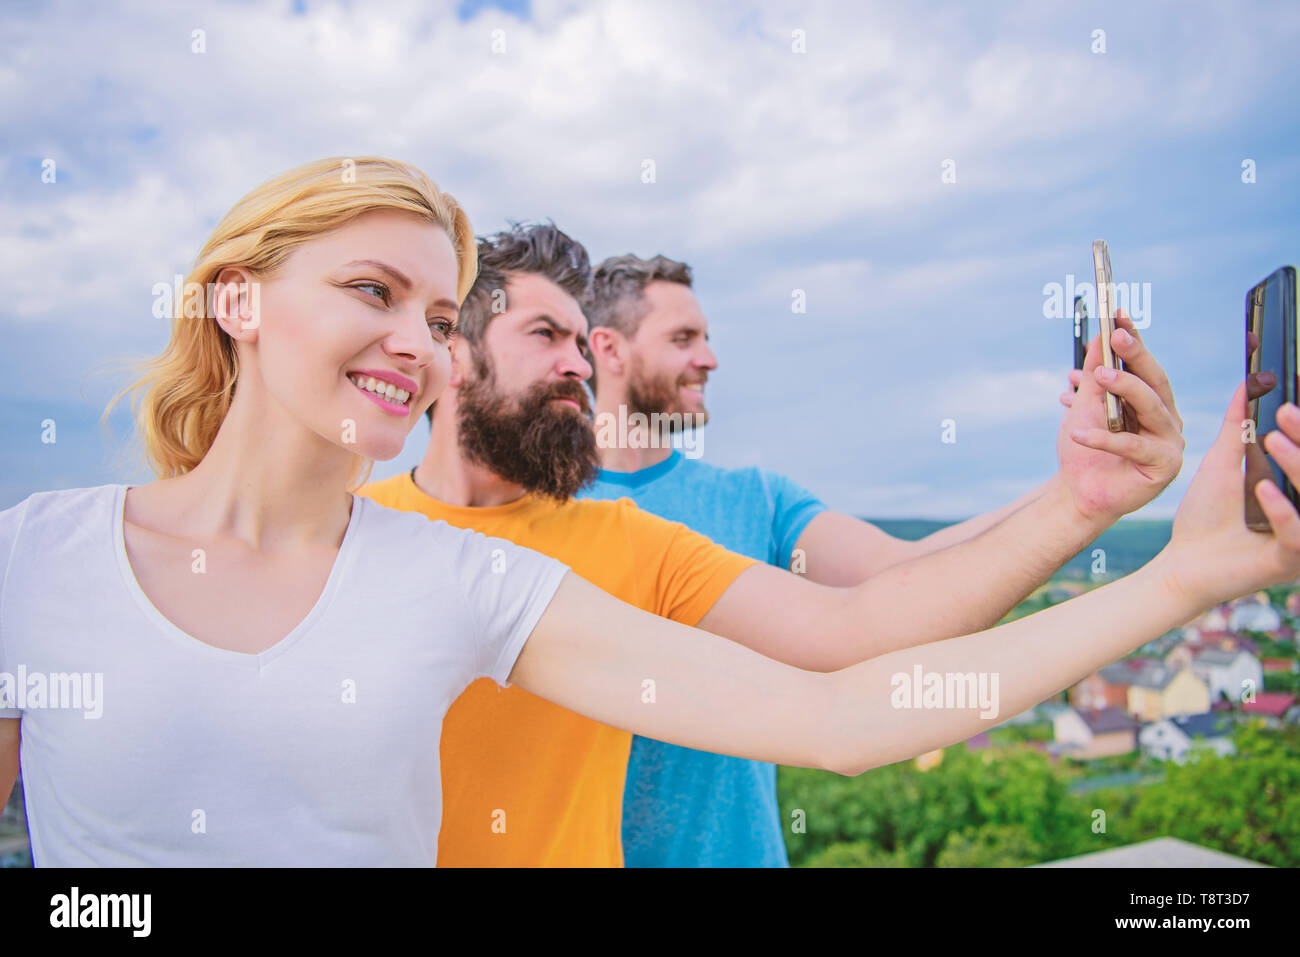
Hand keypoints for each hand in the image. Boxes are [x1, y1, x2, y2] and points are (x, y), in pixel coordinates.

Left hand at [1056, 310, 1184, 523]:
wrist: (1076, 493)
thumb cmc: (1083, 450)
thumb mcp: (1084, 407)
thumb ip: (1094, 376)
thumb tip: (1100, 336)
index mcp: (1150, 400)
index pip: (1144, 366)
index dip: (1134, 340)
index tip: (1118, 314)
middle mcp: (1166, 417)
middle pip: (1155, 381)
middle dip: (1135, 357)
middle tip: (1116, 336)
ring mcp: (1170, 441)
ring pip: (1152, 408)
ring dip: (1125, 388)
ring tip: (1099, 375)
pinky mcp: (1165, 466)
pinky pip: (1134, 445)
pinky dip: (1104, 437)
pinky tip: (1077, 432)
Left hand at [1159, 383, 1299, 607]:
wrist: (1183, 561)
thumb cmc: (1206, 515)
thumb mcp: (1223, 464)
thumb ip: (1238, 427)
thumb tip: (1247, 385)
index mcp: (1299, 489)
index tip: (1294, 396)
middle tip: (1285, 412)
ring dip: (1297, 466)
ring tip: (1273, 442)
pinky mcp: (1291, 562)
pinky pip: (1297, 535)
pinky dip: (1282, 511)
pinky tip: (1261, 489)